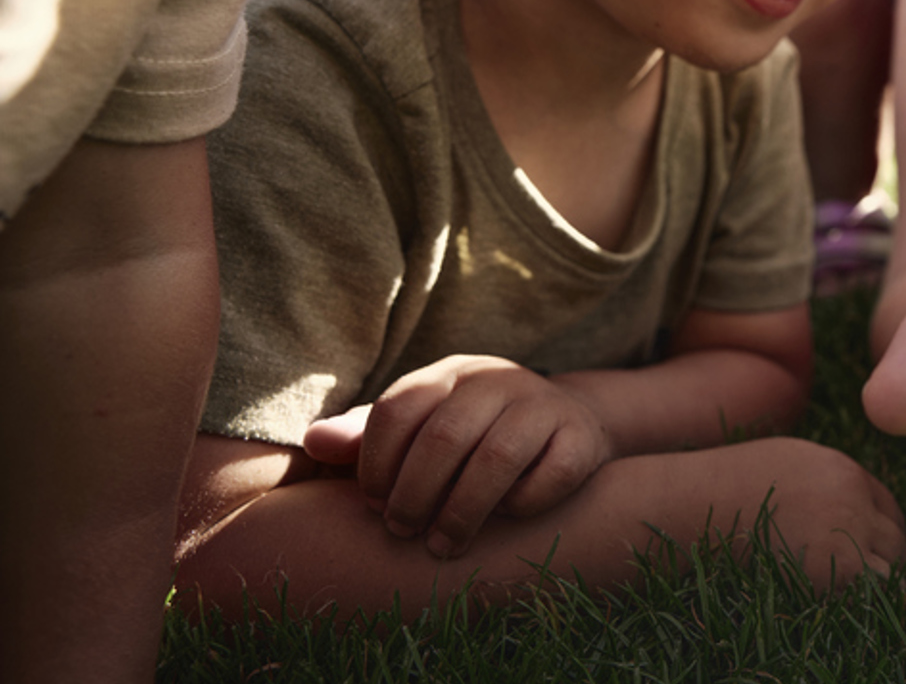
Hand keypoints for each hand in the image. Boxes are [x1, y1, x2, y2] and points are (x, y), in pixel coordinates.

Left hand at [303, 354, 613, 557]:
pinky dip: (521, 505)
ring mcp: (543, 404)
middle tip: (403, 531)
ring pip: (497, 458)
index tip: (373, 503)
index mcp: (449, 372)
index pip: (399, 409)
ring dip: (462, 511)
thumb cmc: (474, 433)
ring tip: (443, 545)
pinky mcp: (581, 436)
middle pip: (445, 437)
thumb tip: (313, 443)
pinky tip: (504, 518)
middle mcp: (497, 378)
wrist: (566, 422)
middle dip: (415, 495)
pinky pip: (548, 477)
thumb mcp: (421, 426)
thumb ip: (367, 436)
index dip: (377, 463)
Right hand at [700, 438, 905, 591]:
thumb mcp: (786, 465)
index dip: (882, 530)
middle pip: (895, 538)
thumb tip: (848, 510)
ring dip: (880, 584)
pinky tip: (844, 607)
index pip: (886, 506)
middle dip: (885, 559)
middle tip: (866, 581)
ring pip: (893, 567)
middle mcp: (854, 500)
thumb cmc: (725, 491)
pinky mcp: (840, 569)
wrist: (693, 507)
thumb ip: (825, 484)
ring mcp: (849, 534)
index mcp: (842, 471)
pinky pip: (875, 592)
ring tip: (853, 598)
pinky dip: (869, 601)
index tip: (871, 550)